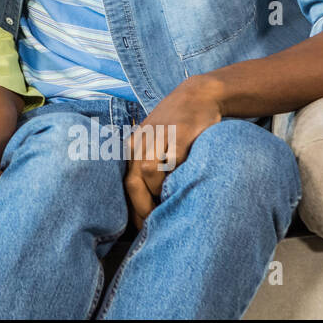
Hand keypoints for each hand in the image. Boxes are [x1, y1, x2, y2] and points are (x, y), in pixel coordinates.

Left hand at [124, 77, 224, 229]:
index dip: (130, 208)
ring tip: (168, 210)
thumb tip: (149, 200)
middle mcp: (140, 143)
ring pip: (148, 174)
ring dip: (157, 196)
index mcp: (132, 146)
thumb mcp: (154, 140)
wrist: (198, 95)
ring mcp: (158, 139)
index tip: (138, 228)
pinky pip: (172, 164)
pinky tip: (182, 191)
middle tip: (151, 227)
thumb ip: (149, 164)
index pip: (124, 183)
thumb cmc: (176, 123)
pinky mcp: (178, 136)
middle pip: (132, 182)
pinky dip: (174, 180)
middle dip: (140, 209)